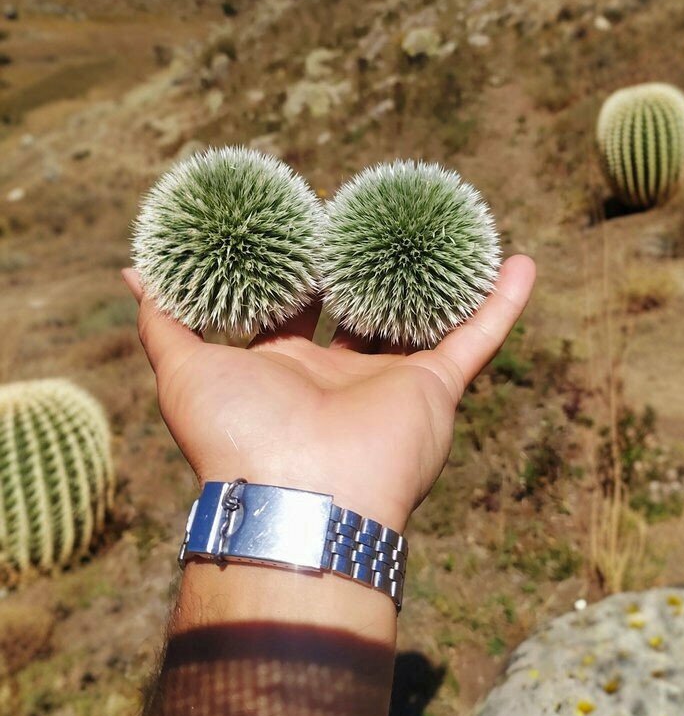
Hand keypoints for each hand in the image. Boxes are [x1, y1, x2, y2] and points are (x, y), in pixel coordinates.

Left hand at [123, 256, 534, 531]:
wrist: (301, 498)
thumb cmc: (236, 434)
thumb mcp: (184, 368)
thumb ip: (164, 321)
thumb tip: (133, 273)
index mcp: (283, 368)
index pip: (292, 308)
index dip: (295, 267)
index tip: (299, 222)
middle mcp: (338, 375)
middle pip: (358, 310)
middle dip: (364, 268)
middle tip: (369, 217)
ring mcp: (390, 382)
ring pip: (423, 319)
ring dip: (439, 279)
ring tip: (451, 231)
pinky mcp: (435, 389)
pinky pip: (477, 339)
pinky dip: (502, 304)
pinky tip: (518, 261)